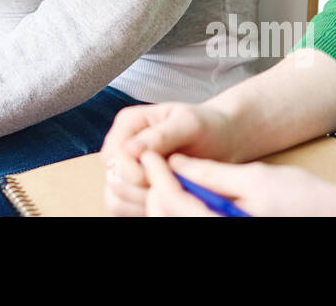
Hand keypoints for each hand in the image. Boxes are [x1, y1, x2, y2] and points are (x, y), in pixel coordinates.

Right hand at [102, 101, 237, 215]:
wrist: (222, 141)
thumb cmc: (207, 127)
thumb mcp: (189, 124)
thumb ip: (161, 135)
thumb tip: (130, 149)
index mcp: (129, 124)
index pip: (113, 155)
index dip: (133, 172)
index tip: (161, 177)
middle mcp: (121, 147)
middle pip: (113, 181)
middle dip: (142, 191)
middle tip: (173, 187)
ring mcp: (125, 170)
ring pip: (115, 200)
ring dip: (142, 205)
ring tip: (172, 196)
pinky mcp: (132, 190)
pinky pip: (124, 212)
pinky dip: (142, 213)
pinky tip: (166, 205)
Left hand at [139, 150, 335, 216]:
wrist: (333, 215)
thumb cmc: (300, 197)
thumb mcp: (254, 177)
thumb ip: (211, 173)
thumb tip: (175, 162)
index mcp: (222, 223)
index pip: (173, 202)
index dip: (158, 176)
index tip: (150, 154)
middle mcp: (218, 232)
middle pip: (167, 216)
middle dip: (156, 190)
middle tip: (155, 163)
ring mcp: (222, 232)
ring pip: (175, 221)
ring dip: (165, 199)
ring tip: (168, 175)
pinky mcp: (227, 228)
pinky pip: (191, 222)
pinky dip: (180, 209)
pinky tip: (185, 191)